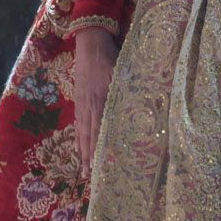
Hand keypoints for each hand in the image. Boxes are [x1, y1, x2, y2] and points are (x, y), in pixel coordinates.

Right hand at [72, 27, 119, 172]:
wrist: (91, 43)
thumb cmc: (110, 57)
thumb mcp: (122, 72)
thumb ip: (128, 89)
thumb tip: (143, 105)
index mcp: (101, 99)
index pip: (99, 129)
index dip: (98, 148)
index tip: (99, 164)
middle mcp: (90, 105)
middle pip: (88, 136)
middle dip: (88, 157)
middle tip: (88, 176)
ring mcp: (82, 103)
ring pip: (82, 132)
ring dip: (82, 151)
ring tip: (83, 168)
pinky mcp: (79, 100)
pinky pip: (78, 123)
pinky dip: (78, 137)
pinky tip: (79, 147)